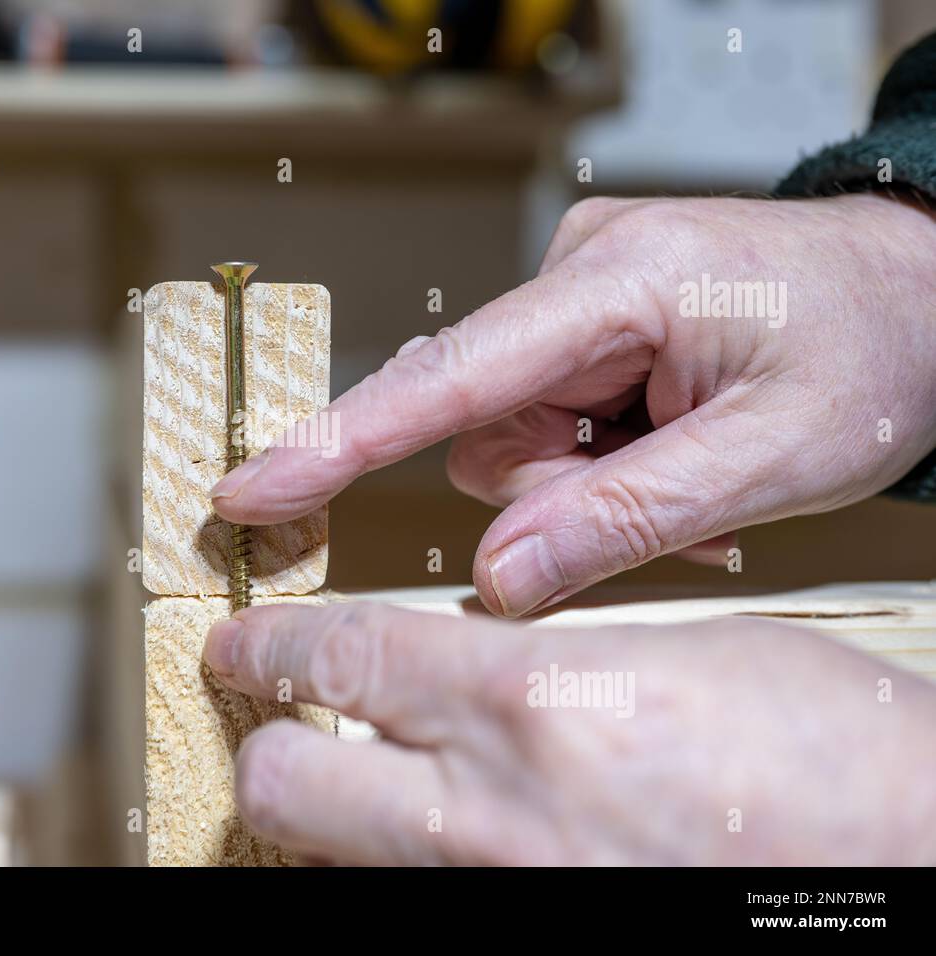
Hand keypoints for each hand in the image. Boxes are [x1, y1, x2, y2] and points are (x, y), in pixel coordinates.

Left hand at [204, 602, 935, 864]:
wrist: (905, 859)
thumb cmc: (822, 753)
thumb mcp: (667, 651)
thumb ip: (540, 652)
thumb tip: (456, 657)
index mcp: (530, 704)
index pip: (338, 660)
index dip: (268, 646)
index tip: (242, 642)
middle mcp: (494, 815)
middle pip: (284, 784)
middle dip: (268, 744)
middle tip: (277, 717)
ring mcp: (503, 896)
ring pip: (336, 860)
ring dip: (331, 814)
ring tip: (367, 778)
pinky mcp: (525, 938)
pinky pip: (415, 900)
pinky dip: (402, 865)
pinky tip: (442, 835)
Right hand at [212, 193, 935, 614]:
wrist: (930, 290)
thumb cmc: (877, 348)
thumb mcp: (769, 459)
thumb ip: (622, 520)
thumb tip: (496, 579)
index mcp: (624, 283)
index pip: (451, 374)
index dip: (341, 440)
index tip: (251, 487)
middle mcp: (582, 274)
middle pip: (485, 424)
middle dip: (552, 488)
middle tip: (658, 503)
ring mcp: (583, 295)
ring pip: (513, 434)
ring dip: (580, 478)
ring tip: (678, 468)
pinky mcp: (591, 321)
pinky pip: (548, 417)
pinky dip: (594, 457)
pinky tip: (662, 447)